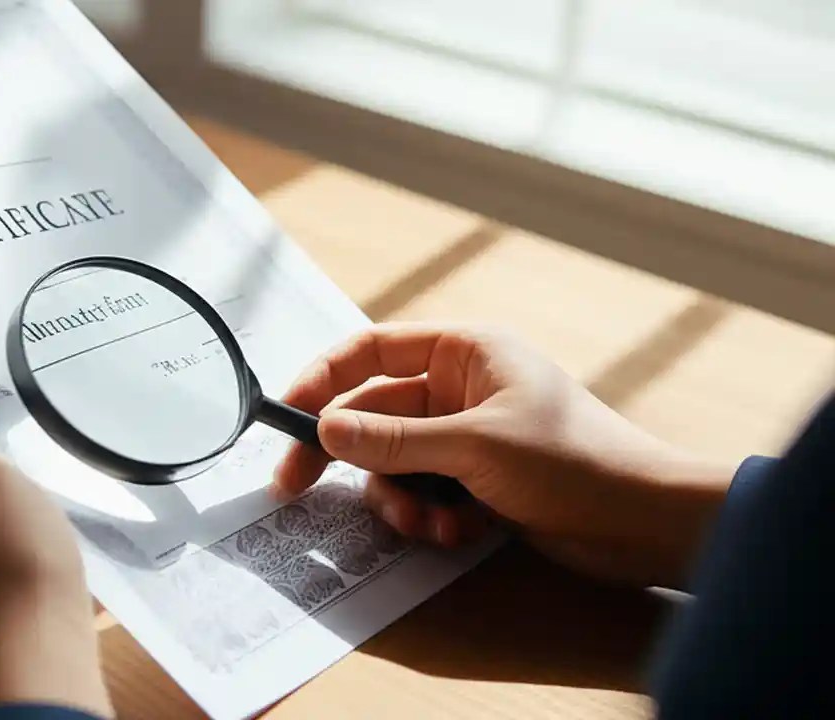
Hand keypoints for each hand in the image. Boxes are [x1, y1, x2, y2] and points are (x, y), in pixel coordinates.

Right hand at [274, 323, 735, 588]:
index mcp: (464, 352)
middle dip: (348, 456)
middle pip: (373, 414)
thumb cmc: (576, 463)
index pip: (372, 350)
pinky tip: (461, 532)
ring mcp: (467, 436)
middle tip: (295, 488)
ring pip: (394, 463)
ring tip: (430, 522)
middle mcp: (460, 388)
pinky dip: (431, 515)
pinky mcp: (477, 480)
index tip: (287, 415)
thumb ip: (394, 439)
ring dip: (400, 498)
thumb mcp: (475, 448)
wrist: (645, 523)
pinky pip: (423, 492)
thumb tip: (325, 429)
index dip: (323, 378)